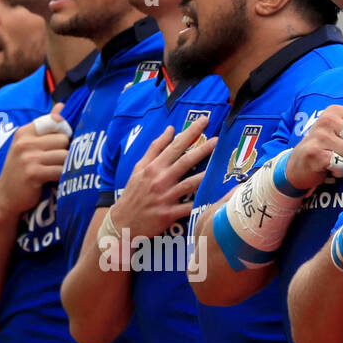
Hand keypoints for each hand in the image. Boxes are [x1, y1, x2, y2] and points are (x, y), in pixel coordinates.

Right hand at [0, 103, 71, 219]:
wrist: (5, 196)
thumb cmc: (20, 169)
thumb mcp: (28, 145)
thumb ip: (46, 125)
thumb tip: (61, 106)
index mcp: (24, 132)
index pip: (55, 122)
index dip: (63, 133)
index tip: (59, 145)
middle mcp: (25, 142)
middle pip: (63, 139)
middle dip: (65, 151)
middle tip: (57, 162)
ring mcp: (28, 158)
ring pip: (64, 155)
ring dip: (65, 165)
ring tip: (56, 171)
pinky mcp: (33, 174)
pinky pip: (60, 171)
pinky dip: (62, 177)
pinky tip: (55, 180)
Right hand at [109, 115, 214, 237]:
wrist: (123, 222)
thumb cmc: (133, 193)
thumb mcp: (139, 168)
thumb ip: (155, 148)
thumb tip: (170, 129)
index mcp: (153, 167)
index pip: (174, 146)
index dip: (190, 133)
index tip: (204, 121)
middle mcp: (160, 180)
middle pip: (185, 161)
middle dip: (202, 149)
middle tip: (217, 139)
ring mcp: (165, 197)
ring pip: (189, 184)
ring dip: (204, 174)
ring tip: (219, 166)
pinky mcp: (169, 214)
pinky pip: (187, 207)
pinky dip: (198, 204)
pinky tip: (212, 198)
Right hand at [285, 105, 342, 190]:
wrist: (296, 167)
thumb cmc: (324, 148)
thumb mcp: (338, 129)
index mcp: (335, 111)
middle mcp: (327, 120)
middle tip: (342, 152)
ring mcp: (320, 137)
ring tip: (335, 160)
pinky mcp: (315, 154)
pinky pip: (341, 166)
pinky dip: (338, 172)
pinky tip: (328, 168)